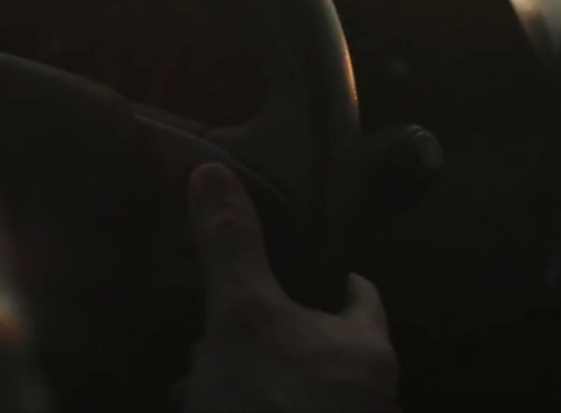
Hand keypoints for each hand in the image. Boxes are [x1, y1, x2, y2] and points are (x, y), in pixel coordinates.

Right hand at [178, 163, 398, 412]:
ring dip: (242, 389)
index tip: (280, 266)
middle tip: (209, 335)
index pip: (357, 291)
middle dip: (262, 339)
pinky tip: (201, 412)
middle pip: (315, 347)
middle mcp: (368, 400)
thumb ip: (230, 248)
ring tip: (191, 387)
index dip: (320, 272)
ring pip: (291, 397)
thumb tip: (212, 171)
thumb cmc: (272, 411)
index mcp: (367, 352)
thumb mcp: (243, 319)